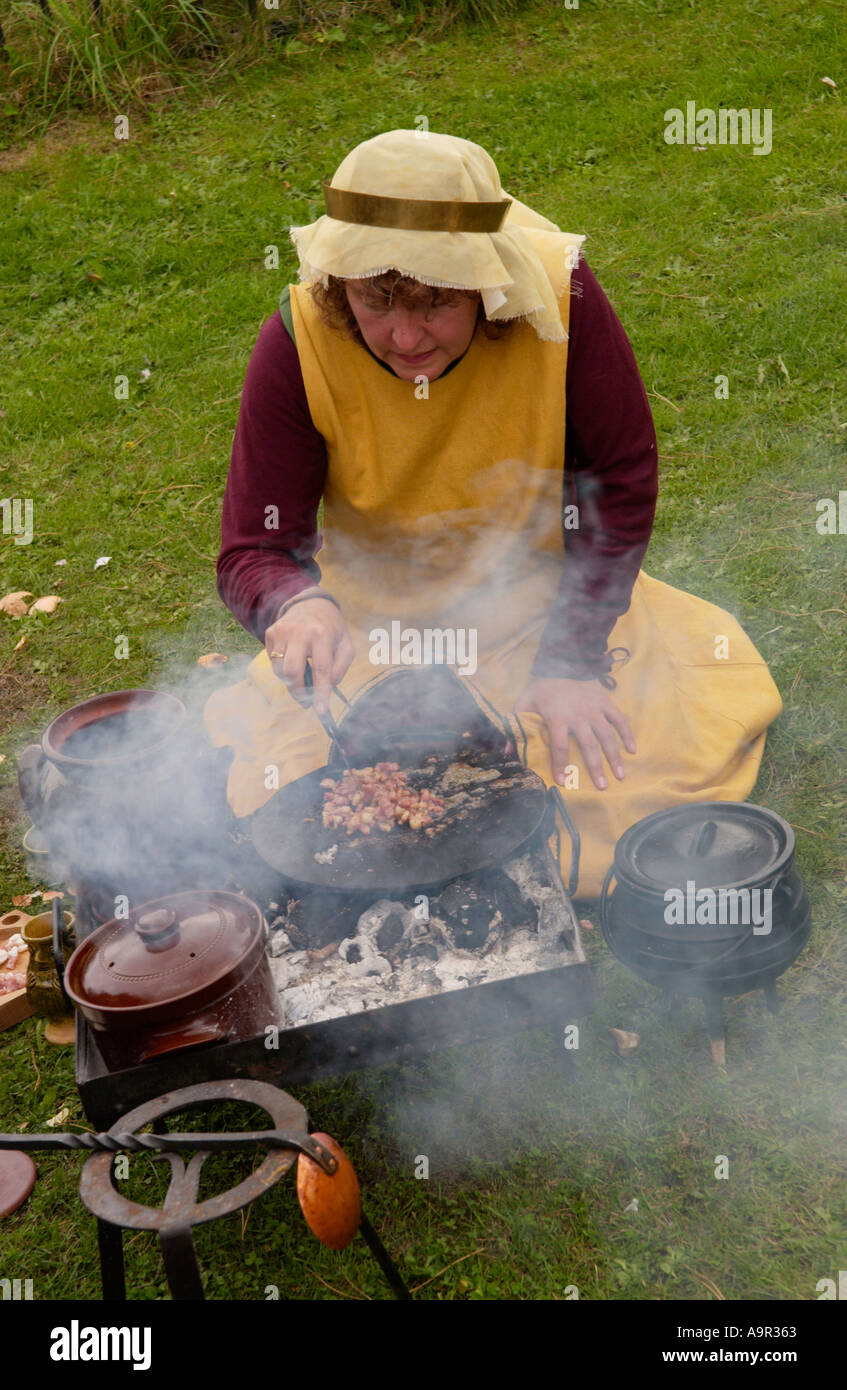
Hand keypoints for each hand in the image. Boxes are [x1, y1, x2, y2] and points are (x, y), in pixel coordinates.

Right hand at [265, 599, 353, 713]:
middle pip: (292, 672)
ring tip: (302, 677)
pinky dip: (282, 668)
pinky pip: (272, 661)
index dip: (320, 692)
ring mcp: (281, 631)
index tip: (321, 710)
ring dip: (290, 681)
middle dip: (299, 692)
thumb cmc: (332, 629)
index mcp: (321, 634)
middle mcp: (299, 631)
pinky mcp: (270, 633)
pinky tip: (294, 660)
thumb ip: (340, 668)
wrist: (311, 604)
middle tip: (306, 701)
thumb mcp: (346, 645)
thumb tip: (328, 687)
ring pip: (279, 669)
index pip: (321, 669)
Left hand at [514, 676, 635, 790]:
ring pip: (607, 736)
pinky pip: (619, 719)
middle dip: (595, 768)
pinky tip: (632, 750)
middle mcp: (578, 715)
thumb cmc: (542, 687)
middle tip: (602, 787)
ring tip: (620, 776)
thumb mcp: (524, 703)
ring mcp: (594, 709)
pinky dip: (627, 734)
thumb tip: (507, 752)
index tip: (563, 782)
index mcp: (557, 717)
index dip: (560, 765)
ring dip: (615, 756)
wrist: (562, 661)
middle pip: (589, 745)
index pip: (559, 746)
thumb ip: (516, 726)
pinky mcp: (605, 702)